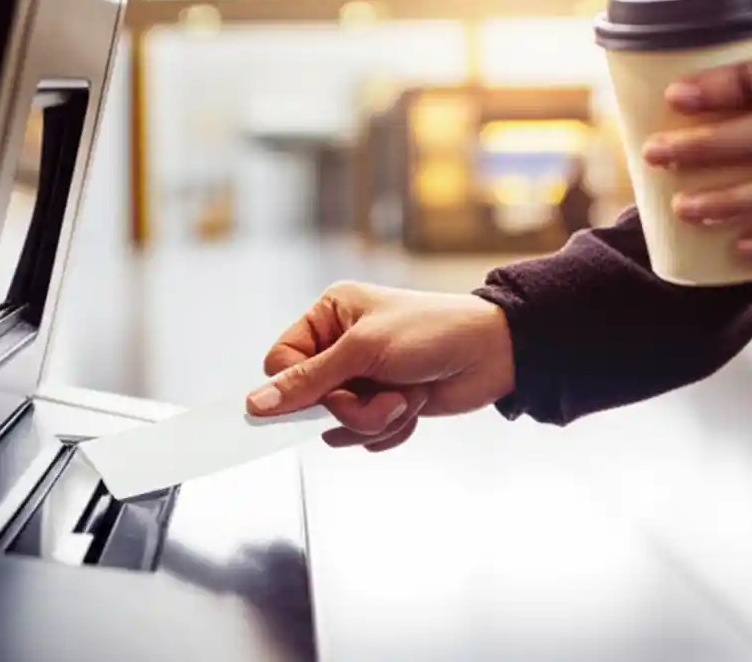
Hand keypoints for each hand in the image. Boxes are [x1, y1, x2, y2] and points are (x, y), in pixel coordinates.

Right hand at [245, 282, 513, 451]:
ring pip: (338, 423)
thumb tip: (256, 403)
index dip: (296, 387)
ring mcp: (364, 377)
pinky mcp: (385, 403)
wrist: (495, 352)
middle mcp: (342, 345)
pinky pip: (365, 436)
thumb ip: (307, 381)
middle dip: (351, 406)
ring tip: (405, 398)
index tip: (320, 397)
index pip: (281, 361)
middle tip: (383, 394)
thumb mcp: (363, 351)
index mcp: (328, 315)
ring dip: (374, 420)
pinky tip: (415, 406)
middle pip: (310, 400)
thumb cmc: (433, 331)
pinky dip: (391, 429)